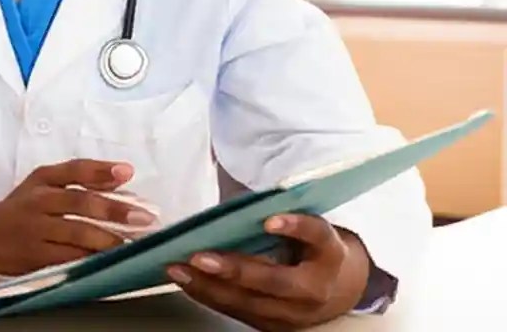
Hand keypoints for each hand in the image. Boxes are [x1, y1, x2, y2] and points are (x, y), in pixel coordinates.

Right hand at [0, 159, 155, 274]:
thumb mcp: (43, 182)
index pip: (73, 171)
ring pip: (75, 235)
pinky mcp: (34, 258)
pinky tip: (109, 262)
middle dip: (113, 210)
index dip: (100, 170)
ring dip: (107, 240)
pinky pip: (67, 260)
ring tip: (132, 244)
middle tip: (143, 217)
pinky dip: (90, 261)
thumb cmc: (20, 207)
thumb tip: (123, 173)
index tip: (128, 172)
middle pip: (78, 204)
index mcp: (42, 183)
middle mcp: (38, 204)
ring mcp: (36, 233)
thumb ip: (80, 175)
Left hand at [166, 214, 371, 330]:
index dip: (296, 227)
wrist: (339, 290)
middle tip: (199, 256)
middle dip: (235, 270)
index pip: (318, 237)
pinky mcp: (274, 326)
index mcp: (330, 255)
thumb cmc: (314, 248)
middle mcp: (315, 289)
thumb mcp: (310, 228)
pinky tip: (185, 280)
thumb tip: (233, 199)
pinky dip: (207, 295)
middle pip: (276, 281)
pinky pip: (237, 311)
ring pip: (249, 302)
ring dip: (208, 286)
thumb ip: (281, 216)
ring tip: (177, 269)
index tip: (269, 220)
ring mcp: (294, 314)